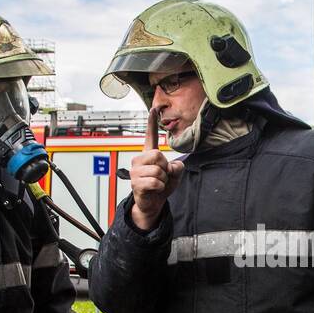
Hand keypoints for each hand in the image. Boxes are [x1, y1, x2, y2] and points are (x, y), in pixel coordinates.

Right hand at [130, 109, 183, 230]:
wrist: (153, 203)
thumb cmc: (162, 186)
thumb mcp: (175, 175)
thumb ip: (178, 167)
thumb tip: (171, 166)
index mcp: (149, 154)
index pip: (150, 136)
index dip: (152, 123)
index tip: (153, 109)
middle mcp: (139, 160)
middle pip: (158, 155)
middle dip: (165, 168)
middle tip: (162, 176)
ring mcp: (136, 171)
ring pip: (158, 170)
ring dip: (164, 180)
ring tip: (159, 184)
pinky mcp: (136, 184)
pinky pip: (155, 182)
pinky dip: (160, 187)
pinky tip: (156, 189)